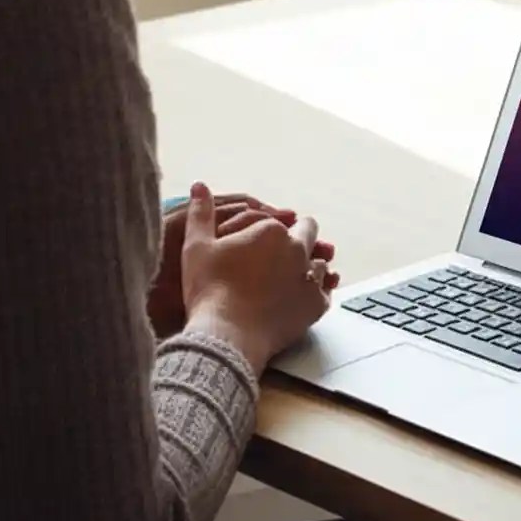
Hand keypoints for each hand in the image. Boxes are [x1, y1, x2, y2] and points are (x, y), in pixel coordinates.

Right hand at [147, 192, 336, 337]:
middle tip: (280, 258)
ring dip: (309, 268)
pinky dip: (314, 294)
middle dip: (300, 239)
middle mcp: (298, 249)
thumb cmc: (208, 289)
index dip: (274, 231)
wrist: (225, 334)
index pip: (284, 220)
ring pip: (320, 264)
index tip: (264, 244)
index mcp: (272, 230)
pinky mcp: (317, 304)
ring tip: (288, 281)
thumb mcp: (196, 246)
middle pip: (310, 234)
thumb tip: (200, 186)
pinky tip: (298, 300)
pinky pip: (325, 294)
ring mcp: (310, 277)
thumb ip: (201, 213)